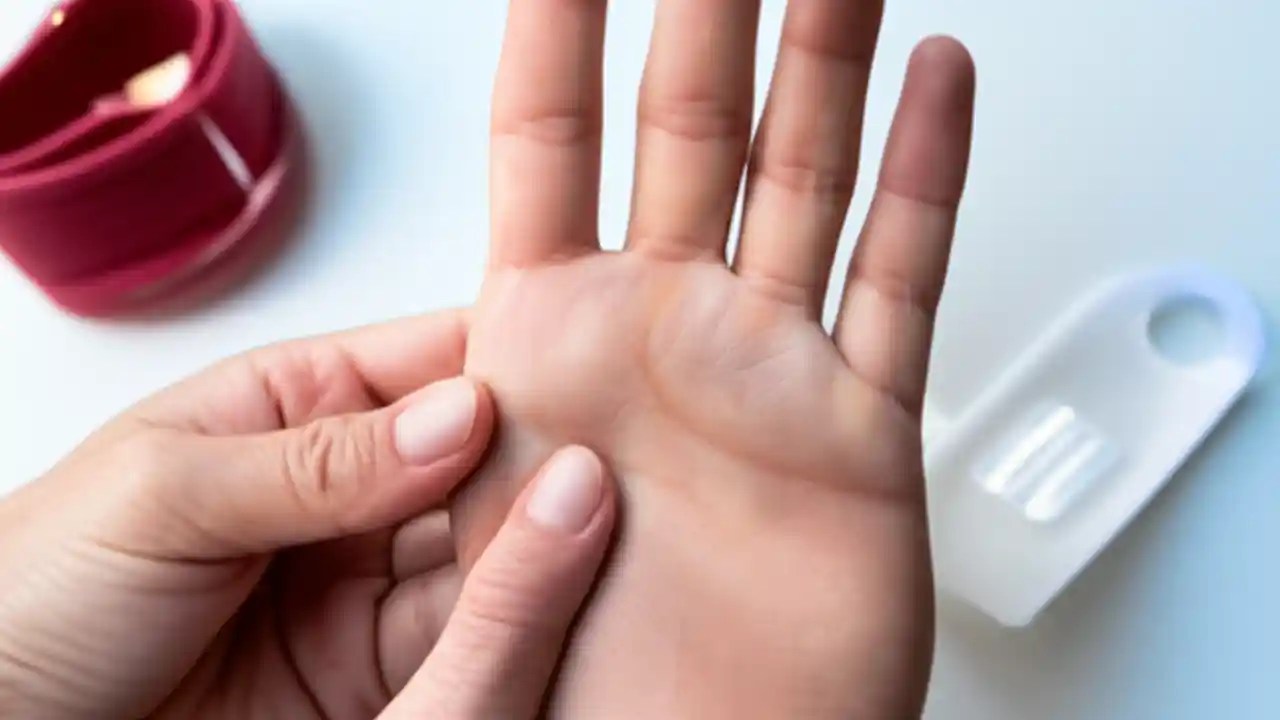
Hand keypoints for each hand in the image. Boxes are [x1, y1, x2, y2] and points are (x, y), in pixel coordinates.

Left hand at [0, 311, 616, 719]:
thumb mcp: (165, 496)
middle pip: (478, 459)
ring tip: (613, 524)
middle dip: (545, 455)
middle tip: (621, 453)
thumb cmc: (30, 589)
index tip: (590, 367)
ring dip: (541, 538)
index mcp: (296, 405)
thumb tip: (459, 417)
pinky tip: (563, 597)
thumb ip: (316, 461)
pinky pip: (465, 635)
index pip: (431, 365)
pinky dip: (520, 619)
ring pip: (484, 548)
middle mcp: (349, 488)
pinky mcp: (375, 673)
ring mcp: (365, 582)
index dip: (513, 363)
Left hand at [452, 1, 975, 716]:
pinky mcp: (858, 435)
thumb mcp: (427, 595)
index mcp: (536, 350)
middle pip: (686, 129)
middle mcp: (656, 338)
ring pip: (804, 180)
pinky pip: (900, 284)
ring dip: (827, 63)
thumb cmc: (560, 710)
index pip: (542, 143)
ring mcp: (763, 374)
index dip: (556, 32)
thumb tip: (487, 412)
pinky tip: (937, 88)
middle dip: (707, 15)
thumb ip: (443, 486)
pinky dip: (927, 183)